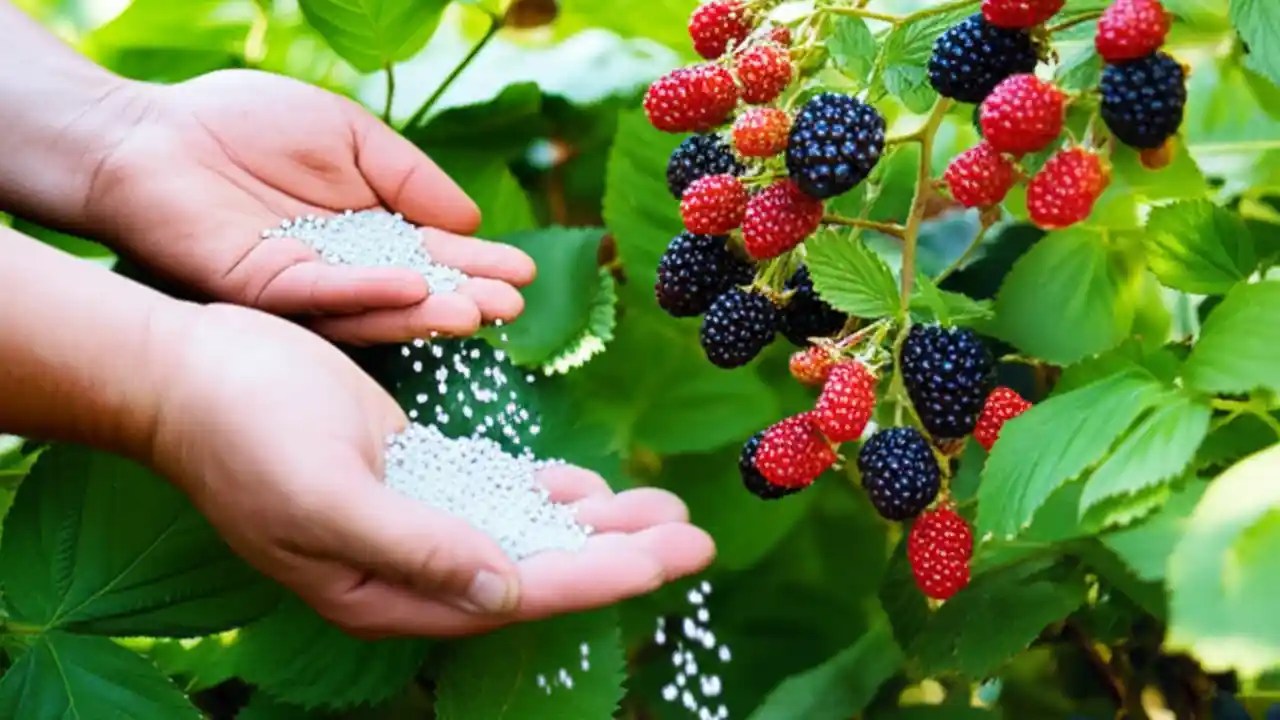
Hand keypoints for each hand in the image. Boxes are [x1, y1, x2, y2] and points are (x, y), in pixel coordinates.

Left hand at [85, 70, 534, 344]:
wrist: (149, 132)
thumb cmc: (242, 122)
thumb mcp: (348, 134)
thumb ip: (406, 174)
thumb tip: (468, 219)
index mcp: (364, 231)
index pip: (433, 252)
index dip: (478, 263)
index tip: (524, 273)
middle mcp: (340, 267)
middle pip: (413, 289)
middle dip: (465, 298)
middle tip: (514, 309)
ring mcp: (302, 286)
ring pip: (373, 305)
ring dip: (428, 311)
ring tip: (478, 313)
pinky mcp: (261, 290)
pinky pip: (322, 295)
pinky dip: (369, 292)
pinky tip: (414, 287)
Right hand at [149, 303, 714, 637]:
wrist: (188, 371)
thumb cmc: (243, 430)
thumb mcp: (324, 496)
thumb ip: (415, 549)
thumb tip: (504, 591)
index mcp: (385, 590)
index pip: (519, 592)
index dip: (603, 575)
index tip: (674, 557)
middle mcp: (406, 565)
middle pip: (535, 566)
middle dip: (619, 552)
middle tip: (696, 534)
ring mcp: (409, 518)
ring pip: (522, 529)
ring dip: (594, 522)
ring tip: (665, 510)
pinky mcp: (410, 471)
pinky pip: (492, 492)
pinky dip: (544, 492)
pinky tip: (590, 489)